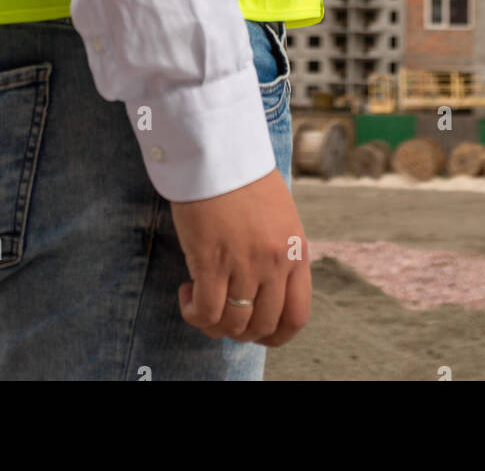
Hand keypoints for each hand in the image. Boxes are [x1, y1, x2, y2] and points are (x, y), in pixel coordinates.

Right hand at [170, 167, 310, 346]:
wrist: (219, 149)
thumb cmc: (245, 175)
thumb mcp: (279, 215)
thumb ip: (279, 251)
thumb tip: (266, 286)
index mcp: (296, 250)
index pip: (297, 315)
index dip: (276, 335)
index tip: (257, 332)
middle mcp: (276, 262)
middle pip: (262, 326)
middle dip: (241, 331)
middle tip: (222, 314)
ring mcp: (246, 264)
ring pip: (233, 324)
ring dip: (214, 323)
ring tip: (200, 300)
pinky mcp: (212, 261)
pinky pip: (206, 312)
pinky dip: (195, 313)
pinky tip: (187, 293)